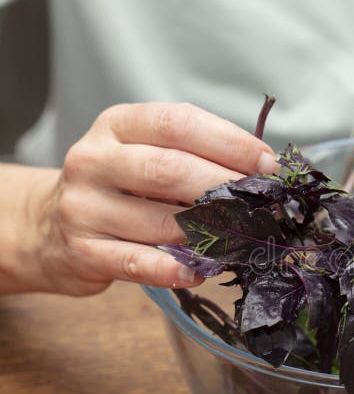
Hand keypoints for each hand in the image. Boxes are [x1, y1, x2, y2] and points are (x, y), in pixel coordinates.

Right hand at [26, 102, 276, 294]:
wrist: (46, 226)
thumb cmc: (117, 187)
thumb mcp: (144, 153)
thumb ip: (193, 156)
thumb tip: (261, 173)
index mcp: (117, 125)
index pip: (178, 122)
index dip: (229, 142)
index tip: (267, 163)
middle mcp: (94, 160)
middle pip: (170, 169)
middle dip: (225, 186)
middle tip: (262, 203)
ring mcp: (83, 207)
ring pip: (160, 220)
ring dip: (211, 232)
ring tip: (245, 238)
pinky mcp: (82, 251)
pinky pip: (138, 262)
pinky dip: (175, 268)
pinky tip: (200, 270)